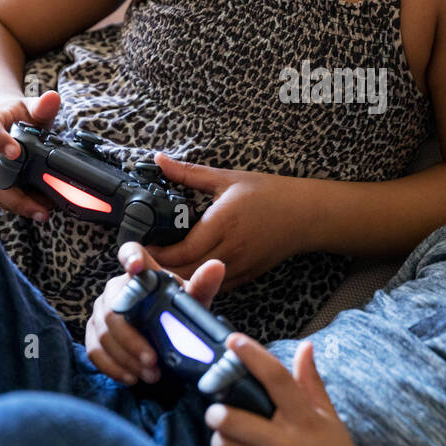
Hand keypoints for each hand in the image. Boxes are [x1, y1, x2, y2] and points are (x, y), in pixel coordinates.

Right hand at [0, 90, 61, 220]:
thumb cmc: (13, 114)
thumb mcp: (28, 106)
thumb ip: (42, 105)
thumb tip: (53, 98)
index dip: (1, 142)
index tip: (16, 153)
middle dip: (14, 194)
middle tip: (40, 207)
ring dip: (16, 204)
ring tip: (41, 212)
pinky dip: (13, 205)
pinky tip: (33, 209)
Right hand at [84, 241, 225, 386]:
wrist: (168, 337)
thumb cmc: (179, 312)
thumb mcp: (194, 302)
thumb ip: (203, 285)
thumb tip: (216, 266)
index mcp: (142, 273)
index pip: (130, 252)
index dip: (129, 257)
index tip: (135, 267)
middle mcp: (116, 288)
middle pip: (113, 310)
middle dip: (132, 339)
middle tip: (153, 361)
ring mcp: (101, 311)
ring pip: (103, 334)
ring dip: (126, 358)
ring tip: (150, 374)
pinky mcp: (93, 333)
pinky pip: (94, 350)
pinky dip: (113, 367)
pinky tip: (131, 378)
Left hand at [144, 154, 310, 290]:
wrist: (306, 215)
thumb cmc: (269, 194)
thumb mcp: (227, 179)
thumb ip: (189, 173)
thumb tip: (159, 159)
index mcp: (223, 223)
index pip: (181, 250)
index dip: (157, 254)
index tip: (139, 248)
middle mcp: (230, 249)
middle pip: (186, 271)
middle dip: (160, 270)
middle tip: (139, 262)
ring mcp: (240, 267)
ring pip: (199, 283)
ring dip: (176, 279)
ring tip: (156, 271)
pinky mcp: (246, 276)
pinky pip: (215, 287)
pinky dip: (197, 283)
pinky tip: (183, 276)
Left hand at [206, 334, 405, 445]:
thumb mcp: (329, 418)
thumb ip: (311, 383)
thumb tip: (305, 347)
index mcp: (305, 418)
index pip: (276, 379)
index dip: (252, 355)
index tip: (234, 340)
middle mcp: (286, 442)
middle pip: (233, 418)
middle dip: (217, 412)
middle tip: (217, 409)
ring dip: (218, 438)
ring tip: (224, 435)